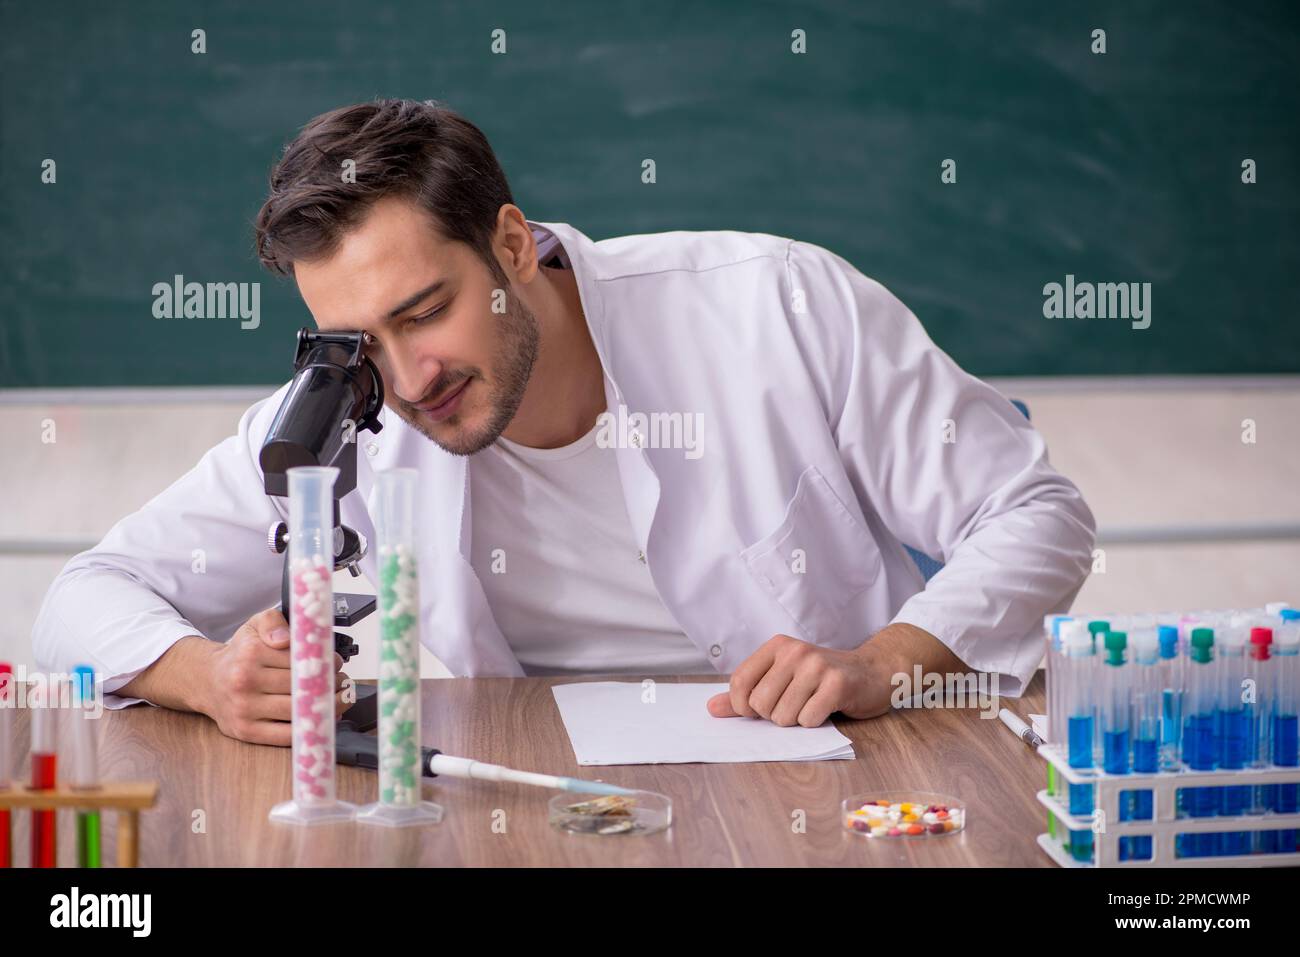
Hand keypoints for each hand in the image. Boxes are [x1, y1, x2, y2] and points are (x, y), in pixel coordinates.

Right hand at [196, 607, 348, 745]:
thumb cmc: (240, 654)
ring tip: (338, 698)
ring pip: (297, 711)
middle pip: (300, 686)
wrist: (208, 680)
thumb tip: (286, 638)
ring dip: (326, 707)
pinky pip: (286, 736)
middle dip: (330, 684)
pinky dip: (309, 729)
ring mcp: (244, 709)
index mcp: (250, 654)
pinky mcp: (246, 731)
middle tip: (342, 681)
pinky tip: (322, 719)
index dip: (325, 662)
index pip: (299, 659)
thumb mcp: (254, 626)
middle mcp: (244, 682)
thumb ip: (273, 622)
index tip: (337, 663)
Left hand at [706, 633, 892, 726]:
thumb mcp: (781, 678)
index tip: (756, 710)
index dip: (742, 706)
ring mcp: (816, 666)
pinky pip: (808, 719)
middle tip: (795, 704)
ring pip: (783, 716)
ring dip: (796, 720)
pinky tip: (826, 708)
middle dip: (774, 715)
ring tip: (811, 704)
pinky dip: (814, 722)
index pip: (739, 682)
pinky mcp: (837, 684)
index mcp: (776, 646)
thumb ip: (745, 694)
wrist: (871, 672)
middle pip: (761, 704)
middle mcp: (794, 652)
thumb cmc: (821, 679)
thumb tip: (711, 708)